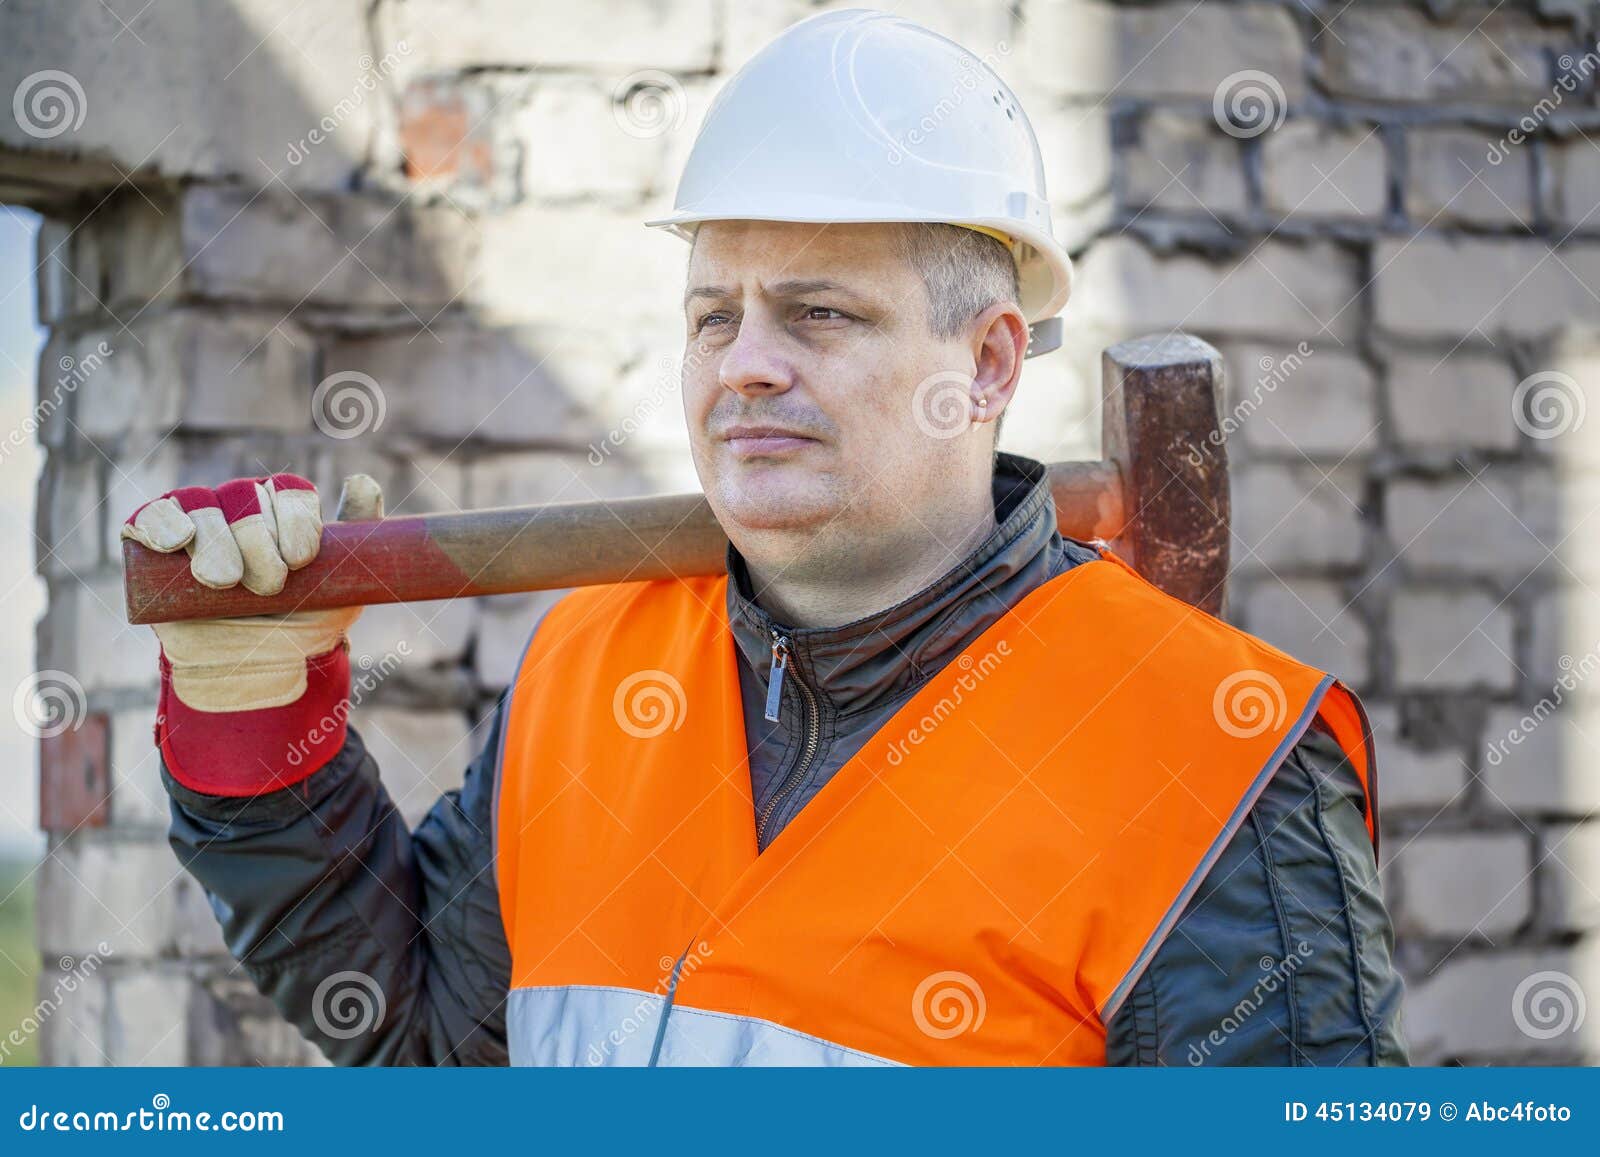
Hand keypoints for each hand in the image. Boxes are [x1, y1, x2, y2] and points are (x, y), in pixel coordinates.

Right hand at [122, 473, 383, 714]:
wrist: (253, 672)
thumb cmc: (301, 623)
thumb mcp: (342, 586)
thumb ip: (360, 536)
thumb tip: (362, 481)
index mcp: (282, 509)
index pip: (286, 490)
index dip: (293, 519)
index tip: (299, 561)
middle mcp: (238, 506)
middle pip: (243, 495)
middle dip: (257, 539)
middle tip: (267, 586)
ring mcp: (195, 523)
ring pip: (199, 503)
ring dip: (215, 539)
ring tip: (225, 580)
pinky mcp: (153, 545)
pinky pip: (152, 517)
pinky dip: (162, 523)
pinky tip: (177, 541)